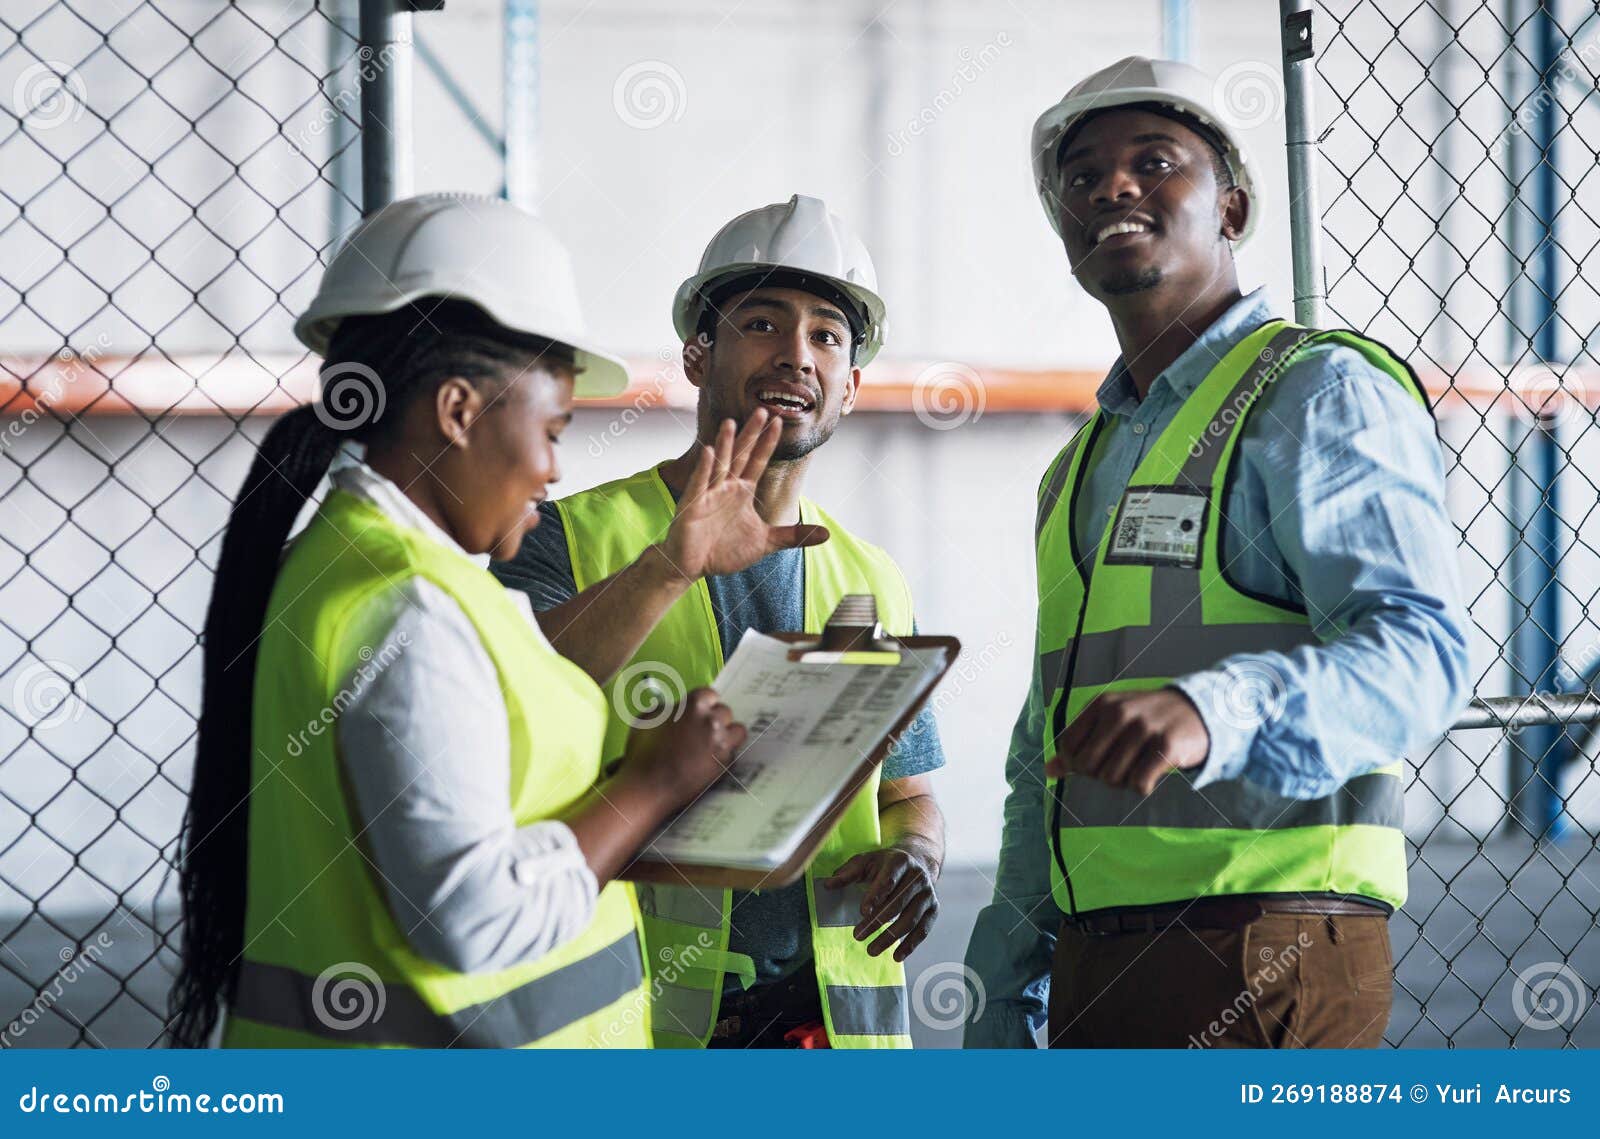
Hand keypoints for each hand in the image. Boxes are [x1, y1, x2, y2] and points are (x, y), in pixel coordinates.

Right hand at [619, 687, 746, 808]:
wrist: (648, 788)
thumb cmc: (642, 753)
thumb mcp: (646, 719)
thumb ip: (666, 708)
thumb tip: (674, 707)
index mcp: (694, 705)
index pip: (710, 694)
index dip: (703, 704)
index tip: (700, 712)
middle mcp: (712, 720)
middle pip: (724, 712)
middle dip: (715, 719)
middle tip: (703, 731)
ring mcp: (721, 742)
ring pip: (736, 731)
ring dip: (727, 735)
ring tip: (714, 744)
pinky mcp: (725, 763)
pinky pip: (734, 752)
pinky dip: (726, 754)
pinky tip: (711, 759)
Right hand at [661, 412, 829, 579]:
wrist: (693, 565)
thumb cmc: (725, 551)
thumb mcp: (765, 543)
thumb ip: (793, 535)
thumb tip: (826, 534)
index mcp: (742, 491)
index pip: (758, 461)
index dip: (767, 442)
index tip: (779, 422)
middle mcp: (726, 488)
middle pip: (741, 456)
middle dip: (751, 434)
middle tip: (762, 409)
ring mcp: (708, 495)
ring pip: (719, 465)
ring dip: (725, 445)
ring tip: (731, 423)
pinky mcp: (692, 506)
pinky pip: (699, 484)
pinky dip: (704, 469)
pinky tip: (710, 453)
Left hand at [823, 845, 938, 961]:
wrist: (917, 861)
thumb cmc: (885, 864)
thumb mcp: (866, 861)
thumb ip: (847, 873)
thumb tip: (828, 885)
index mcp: (900, 861)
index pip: (888, 880)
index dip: (875, 896)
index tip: (862, 912)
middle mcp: (918, 877)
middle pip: (898, 903)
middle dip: (877, 922)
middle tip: (857, 936)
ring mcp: (928, 894)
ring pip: (910, 919)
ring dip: (890, 937)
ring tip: (871, 950)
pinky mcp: (934, 909)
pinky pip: (923, 930)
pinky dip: (910, 945)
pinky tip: (896, 956)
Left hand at [1044, 687, 1209, 796]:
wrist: (1198, 711)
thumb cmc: (1146, 720)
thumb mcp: (1110, 721)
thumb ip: (1079, 744)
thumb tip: (1048, 771)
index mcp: (1101, 703)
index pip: (1068, 747)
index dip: (1077, 762)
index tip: (1098, 759)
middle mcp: (1119, 712)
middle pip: (1087, 767)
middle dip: (1100, 774)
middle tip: (1120, 765)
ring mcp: (1143, 728)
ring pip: (1112, 779)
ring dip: (1124, 781)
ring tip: (1138, 764)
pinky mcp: (1166, 746)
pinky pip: (1138, 785)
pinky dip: (1143, 786)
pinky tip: (1152, 771)